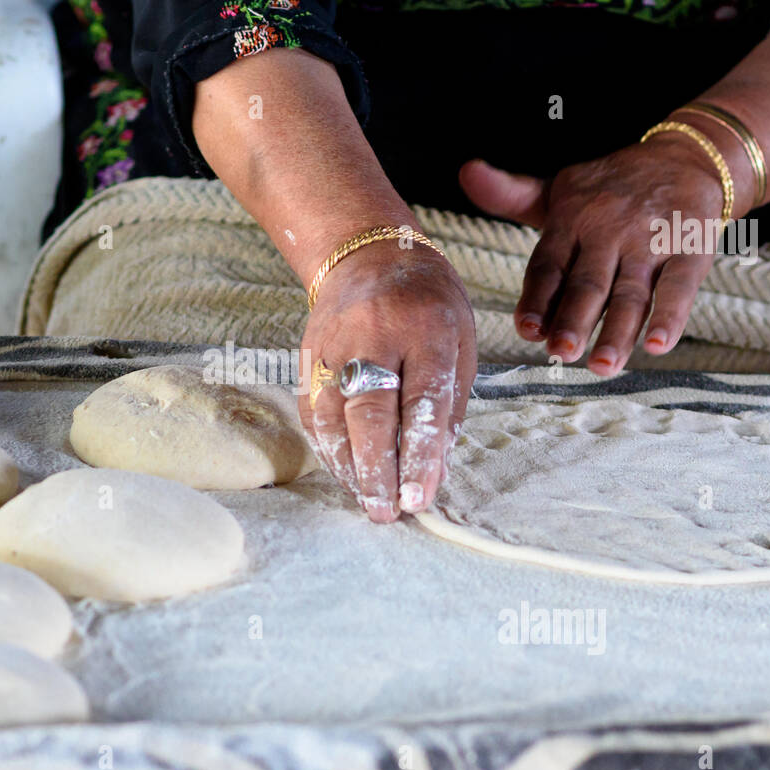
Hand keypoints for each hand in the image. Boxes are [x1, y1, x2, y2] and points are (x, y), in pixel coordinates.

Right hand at [298, 240, 477, 522]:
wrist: (367, 256)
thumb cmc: (428, 307)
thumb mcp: (459, 344)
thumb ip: (448, 409)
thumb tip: (434, 473)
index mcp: (427, 330)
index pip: (421, 401)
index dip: (419, 455)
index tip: (418, 499)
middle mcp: (375, 336)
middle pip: (370, 412)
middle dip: (378, 470)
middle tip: (388, 514)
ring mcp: (335, 345)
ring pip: (334, 416)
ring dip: (351, 467)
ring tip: (369, 502)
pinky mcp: (309, 356)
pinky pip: (314, 412)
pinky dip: (329, 449)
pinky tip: (346, 474)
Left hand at [458, 137, 728, 374]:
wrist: (685, 156)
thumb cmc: (608, 188)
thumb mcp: (557, 189)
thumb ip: (510, 194)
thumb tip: (466, 172)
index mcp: (571, 220)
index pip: (548, 265)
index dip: (537, 298)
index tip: (526, 329)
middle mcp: (608, 231)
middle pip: (587, 283)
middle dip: (573, 319)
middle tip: (561, 352)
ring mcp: (650, 241)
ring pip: (630, 293)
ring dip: (617, 331)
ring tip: (602, 365)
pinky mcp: (690, 248)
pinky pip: (679, 285)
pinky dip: (670, 315)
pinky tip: (657, 344)